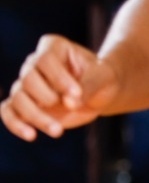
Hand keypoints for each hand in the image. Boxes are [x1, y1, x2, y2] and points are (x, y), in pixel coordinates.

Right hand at [2, 35, 118, 141]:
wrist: (101, 92)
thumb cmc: (102, 78)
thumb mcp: (104, 77)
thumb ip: (88, 86)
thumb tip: (67, 104)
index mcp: (53, 47)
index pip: (44, 60)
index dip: (58, 78)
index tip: (77, 94)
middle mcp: (35, 63)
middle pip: (27, 78)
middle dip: (47, 97)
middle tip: (72, 107)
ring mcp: (27, 84)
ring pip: (18, 97)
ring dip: (35, 116)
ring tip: (58, 131)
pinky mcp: (25, 104)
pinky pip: (7, 111)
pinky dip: (15, 123)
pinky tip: (31, 135)